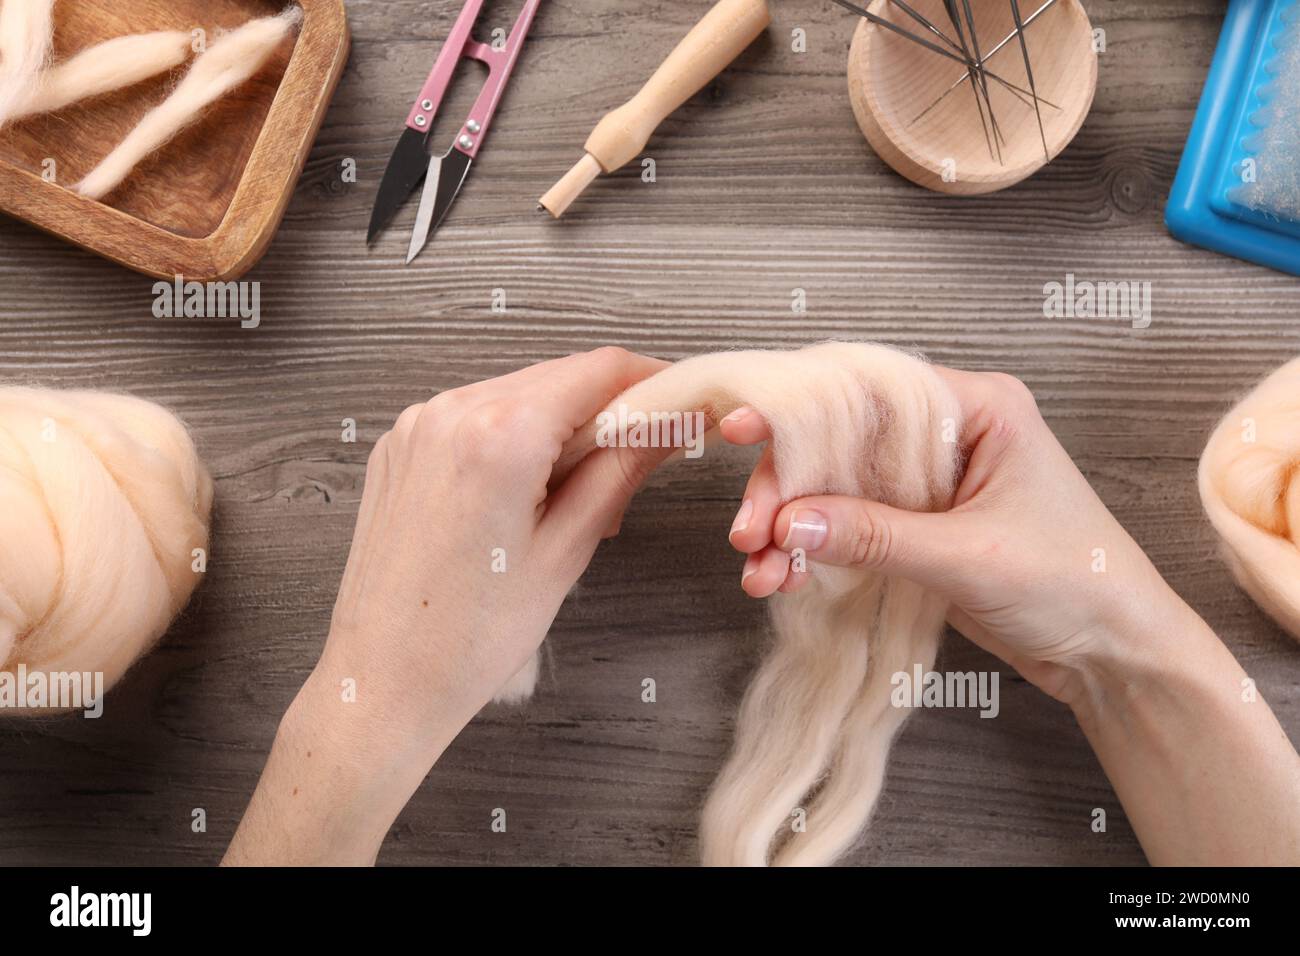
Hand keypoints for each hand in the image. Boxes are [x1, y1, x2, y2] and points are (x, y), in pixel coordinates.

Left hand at [322, 347, 670, 738]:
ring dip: (561, 427)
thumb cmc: (472, 634)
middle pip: (560, 377)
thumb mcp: (568, 548)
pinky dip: (513, 439)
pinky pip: (475, 417)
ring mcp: (418, 425)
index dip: (655, 381)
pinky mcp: (399, 445)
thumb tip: (677, 421)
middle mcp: (452, 411)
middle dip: (609, 410)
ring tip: (576, 499)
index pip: (602, 370)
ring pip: (518, 394)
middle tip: (640, 465)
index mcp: (500, 434)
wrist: (384, 680)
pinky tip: (526, 496)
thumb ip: (624, 468)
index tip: (684, 404)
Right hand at [720, 366, 1191, 710]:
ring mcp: (930, 483)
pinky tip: (784, 580)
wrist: (1112, 654)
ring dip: (792, 528)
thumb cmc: (1075, 582)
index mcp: (978, 408)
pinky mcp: (918, 527)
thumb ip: (875, 536)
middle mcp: (950, 435)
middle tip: (748, 531)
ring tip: (760, 572)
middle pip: (841, 442)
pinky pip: (848, 528)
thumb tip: (789, 522)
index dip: (802, 410)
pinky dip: (813, 553)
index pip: (871, 392)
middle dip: (788, 489)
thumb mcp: (968, 556)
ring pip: (836, 488)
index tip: (745, 430)